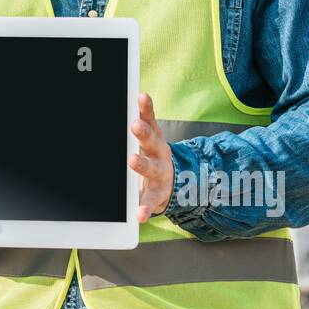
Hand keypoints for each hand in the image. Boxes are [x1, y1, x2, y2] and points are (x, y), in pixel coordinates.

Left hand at [129, 92, 173, 221]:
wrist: (176, 183)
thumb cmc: (153, 156)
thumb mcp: (151, 138)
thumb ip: (144, 120)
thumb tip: (139, 94)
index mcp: (154, 139)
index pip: (150, 120)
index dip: (146, 108)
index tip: (141, 96)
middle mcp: (158, 154)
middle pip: (151, 141)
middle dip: (143, 133)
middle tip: (135, 125)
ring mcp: (159, 174)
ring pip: (150, 168)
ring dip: (141, 164)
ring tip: (132, 160)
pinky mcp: (157, 195)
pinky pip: (151, 201)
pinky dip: (144, 207)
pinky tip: (139, 214)